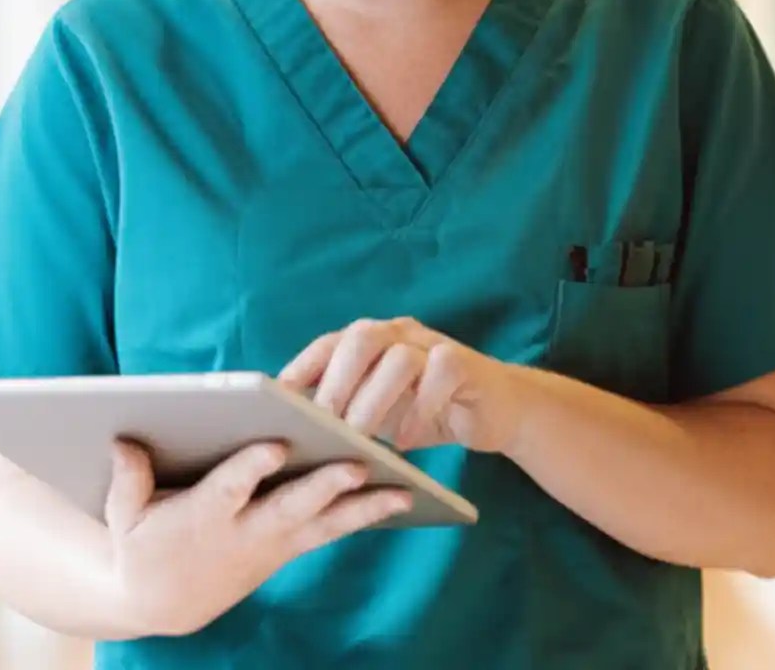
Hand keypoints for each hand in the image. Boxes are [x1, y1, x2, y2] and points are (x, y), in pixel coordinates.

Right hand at [105, 440, 411, 636]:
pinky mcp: (287, 548)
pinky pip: (331, 530)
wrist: (164, 604)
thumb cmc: (142, 547)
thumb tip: (124, 440)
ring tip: (404, 491)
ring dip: (364, 509)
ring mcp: (271, 544)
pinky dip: (364, 515)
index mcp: (202, 518)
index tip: (276, 445)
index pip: (230, 489)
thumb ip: (128, 479)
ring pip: (324, 524)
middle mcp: (244, 533)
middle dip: (324, 487)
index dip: (252, 468)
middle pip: (290, 507)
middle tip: (357, 466)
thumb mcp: (121, 518)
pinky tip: (400, 498)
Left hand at [279, 317, 520, 452]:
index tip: (279, 402)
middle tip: (323, 423)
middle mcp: (397, 334)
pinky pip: (440, 373)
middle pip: (360, 339)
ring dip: (373, 399)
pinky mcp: (465, 363)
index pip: (327, 344)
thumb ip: (345, 414)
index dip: (301, 368)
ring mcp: (432, 345)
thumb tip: (292, 437)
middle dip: (336, 382)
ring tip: (361, 437)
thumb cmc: (424, 413)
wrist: (496, 410)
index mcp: (368, 342)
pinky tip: (406, 441)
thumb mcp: (379, 413)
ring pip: (397, 357)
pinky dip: (419, 407)